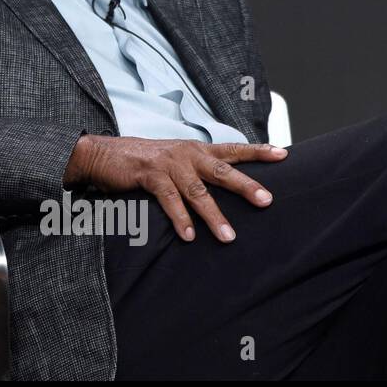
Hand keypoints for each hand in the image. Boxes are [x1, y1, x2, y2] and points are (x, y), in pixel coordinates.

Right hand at [66, 134, 287, 242]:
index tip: (283, 154)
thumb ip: (195, 169)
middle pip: (221, 170)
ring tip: (228, 237)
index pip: (232, 149)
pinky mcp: (149, 175)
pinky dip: (180, 219)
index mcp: (195, 149)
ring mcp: (168, 163)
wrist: (102, 153)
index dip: (258, 151)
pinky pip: (169, 200)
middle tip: (266, 200)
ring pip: (197, 191)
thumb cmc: (140, 160)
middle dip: (245, 186)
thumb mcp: (173, 158)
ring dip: (213, 216)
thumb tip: (221, 186)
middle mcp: (186, 153)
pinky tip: (188, 236)